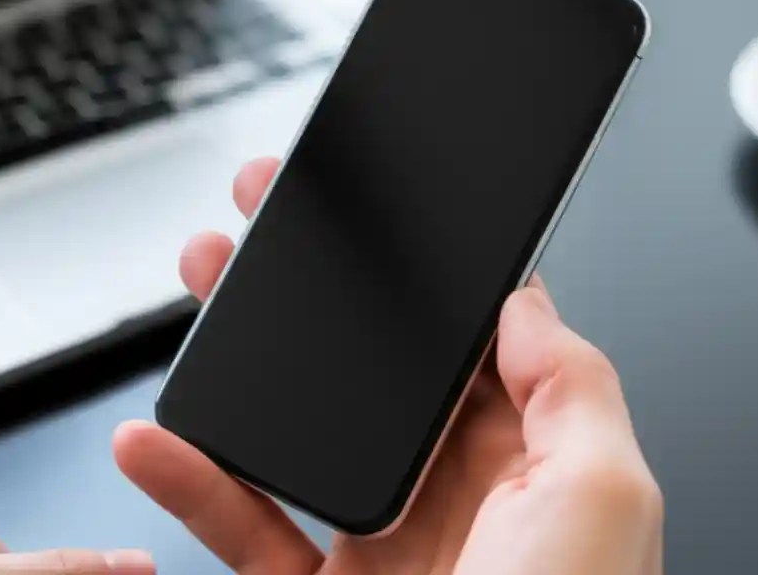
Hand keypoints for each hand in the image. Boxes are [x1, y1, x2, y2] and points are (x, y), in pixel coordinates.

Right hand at [113, 156, 663, 574]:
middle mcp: (453, 491)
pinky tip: (152, 441)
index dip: (419, 274)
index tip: (370, 216)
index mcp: (528, 458)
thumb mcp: (604, 498)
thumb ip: (573, 387)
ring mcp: (380, 542)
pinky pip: (243, 525)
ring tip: (201, 298)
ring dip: (239, 368)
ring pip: (295, 432)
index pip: (466, 338)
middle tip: (262, 229)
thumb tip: (526, 300)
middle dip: (312, 299)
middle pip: (369, 371)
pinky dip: (191, 483)